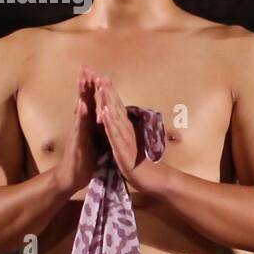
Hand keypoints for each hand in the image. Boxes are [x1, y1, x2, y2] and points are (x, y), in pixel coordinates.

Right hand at [53, 66, 102, 195]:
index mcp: (89, 123)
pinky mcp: (77, 141)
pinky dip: (81, 115)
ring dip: (82, 94)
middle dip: (85, 83)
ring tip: (83, 79)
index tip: (95, 70)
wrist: (73, 176)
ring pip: (80, 109)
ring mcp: (78, 132)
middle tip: (85, 66)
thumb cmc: (86, 158)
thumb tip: (105, 115)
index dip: (93, 87)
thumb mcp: (96, 139)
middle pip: (83, 100)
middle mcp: (82, 125)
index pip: (91, 101)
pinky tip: (82, 104)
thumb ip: (98, 126)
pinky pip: (80, 126)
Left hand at [92, 73, 166, 194]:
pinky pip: (114, 134)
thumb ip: (127, 133)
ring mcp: (125, 138)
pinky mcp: (123, 149)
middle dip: (108, 91)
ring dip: (108, 101)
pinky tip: (104, 111)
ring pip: (115, 117)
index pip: (118, 108)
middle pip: (116, 107)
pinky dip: (109, 122)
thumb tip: (122, 123)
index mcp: (127, 129)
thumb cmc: (143, 163)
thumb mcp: (132, 144)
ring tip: (101, 87)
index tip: (103, 78)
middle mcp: (127, 130)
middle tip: (101, 75)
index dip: (110, 94)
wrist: (153, 179)